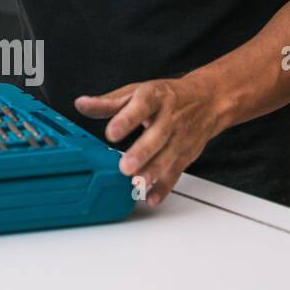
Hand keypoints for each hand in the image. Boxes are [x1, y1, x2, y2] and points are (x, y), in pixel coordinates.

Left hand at [75, 74, 227, 207]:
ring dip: (153, 172)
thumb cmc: (167, 97)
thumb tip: (82, 104)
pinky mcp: (186, 155)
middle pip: (158, 136)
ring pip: (168, 157)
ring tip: (137, 184)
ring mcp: (180, 138)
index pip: (141, 106)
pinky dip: (165, 187)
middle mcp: (170, 117)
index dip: (127, 120)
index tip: (111, 133)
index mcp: (155, 97)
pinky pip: (176, 173)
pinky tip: (152, 197)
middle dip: (142, 152)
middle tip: (125, 166)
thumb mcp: (137, 92)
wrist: (207, 100)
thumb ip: (109, 102)